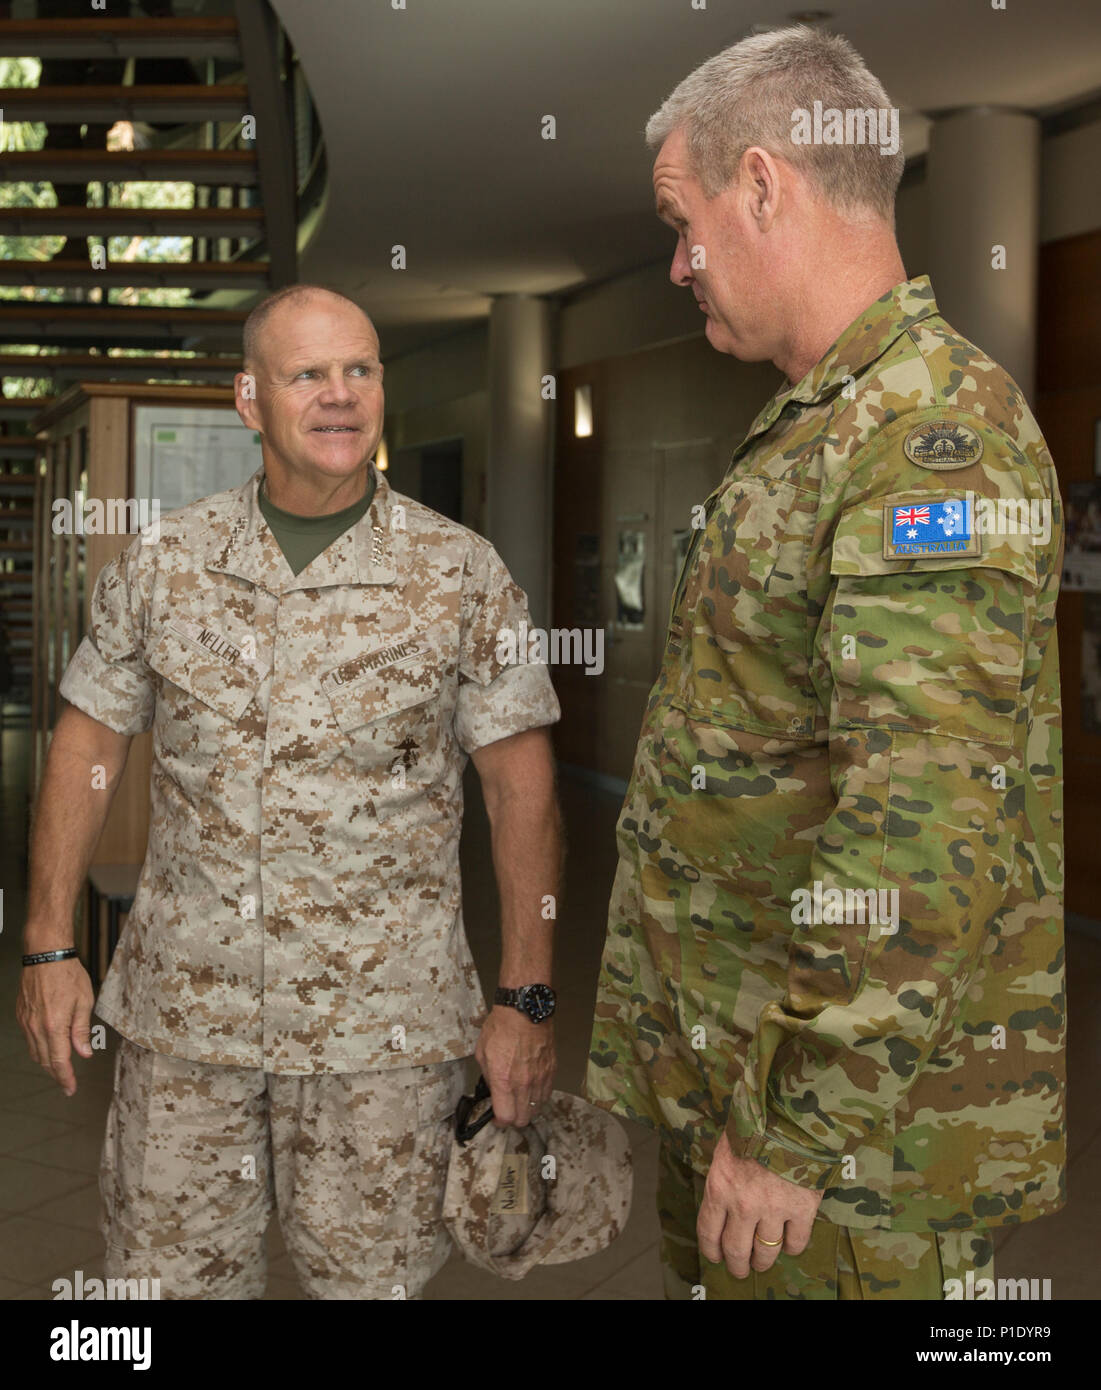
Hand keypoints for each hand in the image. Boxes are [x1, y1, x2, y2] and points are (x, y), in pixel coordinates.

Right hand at [16, 956, 94, 1095]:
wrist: (45, 955)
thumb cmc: (68, 975)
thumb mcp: (84, 1002)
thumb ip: (82, 1030)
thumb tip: (84, 1053)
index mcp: (54, 1026)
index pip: (59, 1061)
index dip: (65, 1079)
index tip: (70, 1090)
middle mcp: (36, 1027)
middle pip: (45, 1061)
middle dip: (56, 1074)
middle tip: (67, 1083)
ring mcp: (26, 1022)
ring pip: (35, 1051)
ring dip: (47, 1062)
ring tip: (60, 1066)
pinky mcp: (21, 1015)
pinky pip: (29, 1038)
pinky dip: (39, 1047)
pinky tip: (48, 1045)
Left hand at [474, 1005, 554, 1128]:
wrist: (525, 1010)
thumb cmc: (501, 1027)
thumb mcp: (482, 1053)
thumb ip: (488, 1077)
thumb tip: (493, 1090)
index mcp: (503, 1080)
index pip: (506, 1117)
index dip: (499, 1122)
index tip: (495, 1118)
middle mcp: (523, 1083)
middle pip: (523, 1119)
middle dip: (513, 1119)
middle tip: (508, 1110)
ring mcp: (540, 1078)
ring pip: (537, 1109)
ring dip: (527, 1109)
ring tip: (520, 1099)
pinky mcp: (551, 1071)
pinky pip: (546, 1094)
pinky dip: (538, 1097)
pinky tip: (531, 1089)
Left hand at [698, 1130, 822, 1278]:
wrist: (789, 1114)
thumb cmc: (754, 1124)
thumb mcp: (726, 1148)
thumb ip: (724, 1176)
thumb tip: (724, 1196)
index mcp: (719, 1187)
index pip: (708, 1231)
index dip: (711, 1250)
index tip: (715, 1257)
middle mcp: (743, 1205)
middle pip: (736, 1250)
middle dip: (737, 1265)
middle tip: (741, 1270)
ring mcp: (773, 1209)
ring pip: (766, 1252)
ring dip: (764, 1260)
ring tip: (763, 1262)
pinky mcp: (802, 1209)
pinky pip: (796, 1242)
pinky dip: (792, 1247)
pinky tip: (790, 1244)